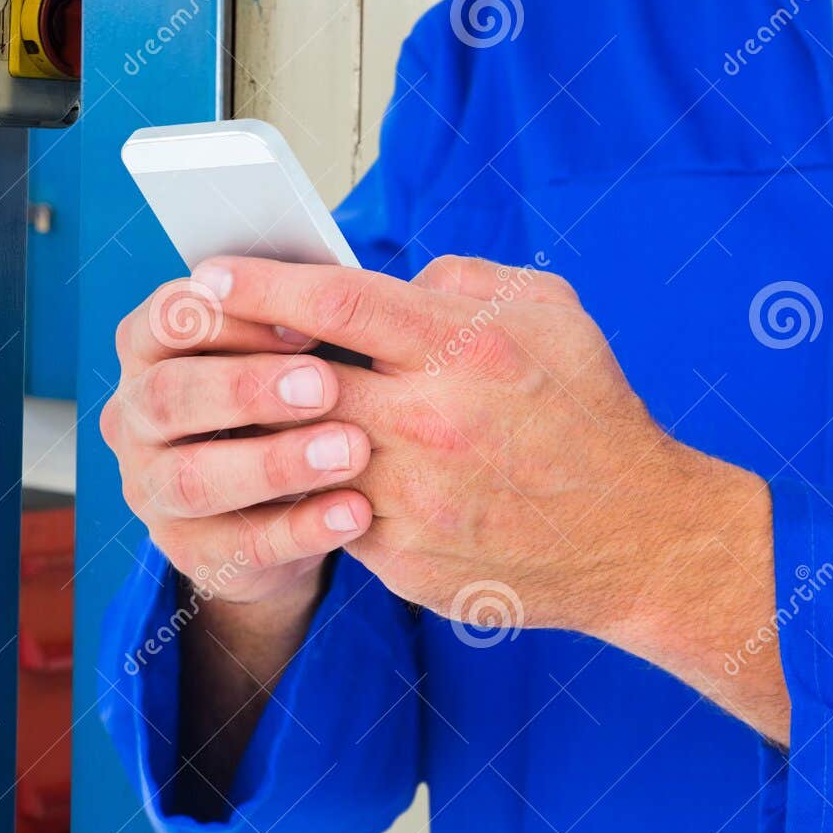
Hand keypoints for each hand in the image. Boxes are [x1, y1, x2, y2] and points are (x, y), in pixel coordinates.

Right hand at [100, 275, 374, 607]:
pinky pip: (236, 545)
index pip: (167, 318)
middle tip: (326, 385)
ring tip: (350, 451)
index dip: (230, 317)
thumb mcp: (285, 352)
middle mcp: (134, 417)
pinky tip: (356, 511)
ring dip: (273, 463)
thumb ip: (299, 319)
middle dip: (244, 388)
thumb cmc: (286, 400)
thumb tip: (357, 278)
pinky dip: (300, 529)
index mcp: (149, 350)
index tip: (306, 324)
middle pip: (168, 396)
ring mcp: (150, 489)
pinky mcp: (187, 551)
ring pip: (191, 479)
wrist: (280, 504)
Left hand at [189, 253, 711, 635]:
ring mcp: (413, 498)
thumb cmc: (587, 413)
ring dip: (264, 431)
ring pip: (299, 455)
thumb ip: (461, 281)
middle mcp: (432, 420)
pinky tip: (292, 476)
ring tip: (233, 411)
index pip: (337, 302)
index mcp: (464, 347)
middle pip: (296, 382)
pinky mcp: (403, 559)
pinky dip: (306, 491)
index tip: (210, 273)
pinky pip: (328, 514)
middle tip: (193, 343)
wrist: (639, 537)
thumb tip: (388, 277)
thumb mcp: (548, 315)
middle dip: (237, 360)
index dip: (262, 285)